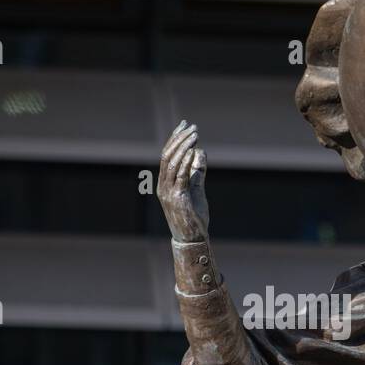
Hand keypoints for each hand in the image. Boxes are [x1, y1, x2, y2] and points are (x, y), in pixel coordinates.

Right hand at [157, 120, 208, 241]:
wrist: (192, 239)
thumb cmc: (194, 217)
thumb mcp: (196, 190)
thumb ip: (197, 172)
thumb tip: (200, 151)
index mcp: (165, 183)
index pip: (167, 156)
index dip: (175, 139)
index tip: (184, 125)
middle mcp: (163, 186)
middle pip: (167, 156)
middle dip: (179, 139)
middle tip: (192, 127)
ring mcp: (168, 192)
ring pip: (172, 163)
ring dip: (184, 146)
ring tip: (195, 135)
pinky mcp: (178, 198)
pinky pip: (181, 176)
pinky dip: (186, 161)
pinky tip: (193, 151)